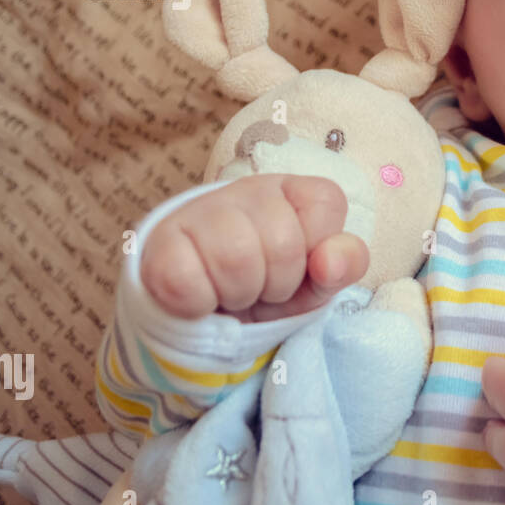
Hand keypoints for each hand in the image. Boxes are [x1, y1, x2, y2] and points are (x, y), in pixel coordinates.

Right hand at [140, 174, 368, 320]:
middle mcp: (246, 189)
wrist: (204, 315)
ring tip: (232, 292)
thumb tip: (329, 262)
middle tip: (261, 286)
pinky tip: (201, 298)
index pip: (326, 204)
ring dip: (240, 294)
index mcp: (291, 191)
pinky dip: (198, 304)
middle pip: (282, 242)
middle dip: (278, 283)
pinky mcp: (160, 243)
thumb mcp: (318, 282)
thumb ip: (345, 263)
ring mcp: (199, 211)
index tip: (298, 266)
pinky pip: (185, 281)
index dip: (317, 252)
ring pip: (235, 258)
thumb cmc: (268, 288)